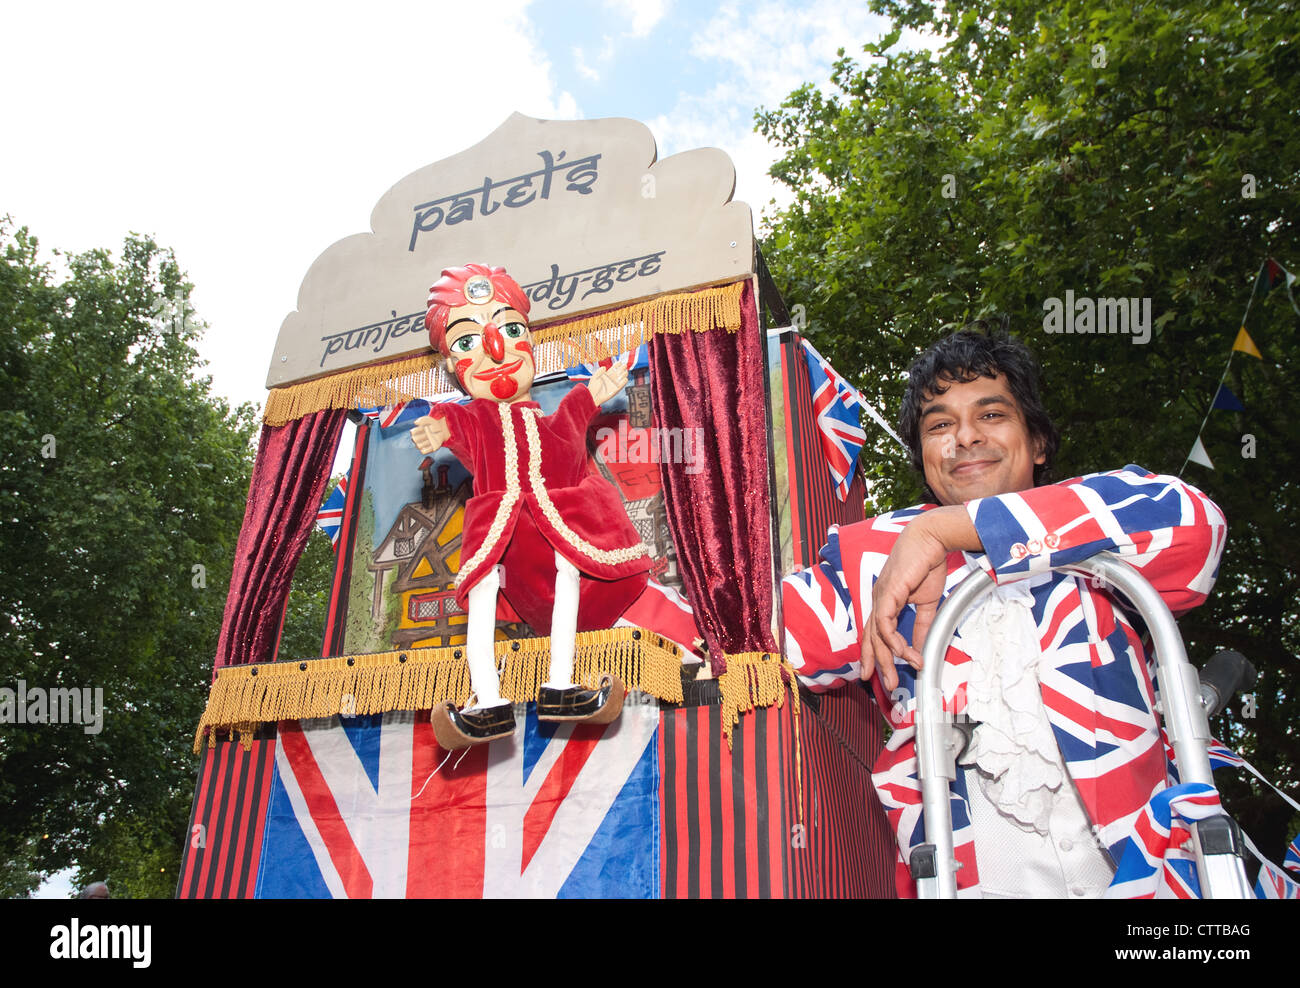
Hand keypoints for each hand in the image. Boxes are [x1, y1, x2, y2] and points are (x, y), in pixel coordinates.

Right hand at [410, 414, 449, 454]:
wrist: (442, 429)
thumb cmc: (433, 424)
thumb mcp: (428, 419)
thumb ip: (421, 420)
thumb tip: (415, 423)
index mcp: (416, 431)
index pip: (412, 432)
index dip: (417, 430)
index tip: (424, 428)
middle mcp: (418, 439)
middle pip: (414, 440)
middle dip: (420, 436)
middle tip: (428, 433)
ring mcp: (423, 444)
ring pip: (418, 446)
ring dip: (424, 442)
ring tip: (430, 438)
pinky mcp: (429, 449)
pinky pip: (423, 452)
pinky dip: (426, 449)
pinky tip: (432, 444)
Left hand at [586, 361, 628, 406]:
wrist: (594, 396)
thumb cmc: (593, 387)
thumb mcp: (595, 376)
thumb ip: (600, 371)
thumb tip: (604, 367)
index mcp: (607, 374)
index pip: (615, 367)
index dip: (618, 364)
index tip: (619, 363)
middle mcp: (612, 378)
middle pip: (621, 370)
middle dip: (623, 367)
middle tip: (622, 367)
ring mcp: (615, 383)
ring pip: (624, 375)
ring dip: (624, 373)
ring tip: (620, 374)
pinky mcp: (617, 389)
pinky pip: (624, 383)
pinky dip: (624, 380)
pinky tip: (622, 379)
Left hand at [862, 506, 980, 691]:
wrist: (931, 540)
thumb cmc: (927, 565)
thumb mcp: (926, 603)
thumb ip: (922, 625)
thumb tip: (921, 647)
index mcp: (885, 602)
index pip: (874, 633)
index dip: (873, 654)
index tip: (877, 674)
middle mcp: (878, 600)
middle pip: (871, 638)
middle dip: (876, 664)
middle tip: (885, 685)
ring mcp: (880, 596)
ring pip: (876, 634)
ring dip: (887, 658)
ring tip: (896, 675)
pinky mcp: (887, 592)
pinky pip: (884, 622)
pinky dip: (892, 639)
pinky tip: (902, 652)